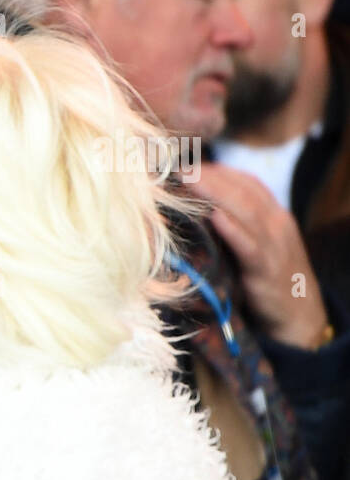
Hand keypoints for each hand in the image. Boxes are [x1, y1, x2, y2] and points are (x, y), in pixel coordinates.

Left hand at [193, 163, 328, 349]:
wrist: (299, 315)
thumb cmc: (268, 279)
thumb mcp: (257, 245)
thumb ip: (237, 226)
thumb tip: (196, 210)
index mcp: (274, 215)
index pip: (246, 182)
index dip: (217, 171)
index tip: (187, 164)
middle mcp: (277, 223)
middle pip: (243, 190)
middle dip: (211, 176)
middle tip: (180, 167)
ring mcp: (274, 245)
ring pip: (245, 210)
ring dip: (215, 193)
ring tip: (189, 180)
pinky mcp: (266, 269)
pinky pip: (249, 245)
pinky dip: (231, 229)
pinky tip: (213, 217)